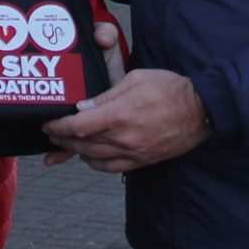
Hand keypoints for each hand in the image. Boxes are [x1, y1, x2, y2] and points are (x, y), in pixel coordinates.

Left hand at [42, 66, 206, 172]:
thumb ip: (106, 96)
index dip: (57, 127)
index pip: (78, 127)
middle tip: (51, 134)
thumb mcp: (136, 80)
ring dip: (76, 152)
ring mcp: (133, 153)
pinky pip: (110, 168)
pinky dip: (95, 163)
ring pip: (93, 159)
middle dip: (61, 140)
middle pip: (82, 145)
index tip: (47, 125)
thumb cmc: (170, 88)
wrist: (201, 110)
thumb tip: (83, 108)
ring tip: (66, 143)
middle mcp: (124, 138)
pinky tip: (89, 155)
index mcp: (120, 115)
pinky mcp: (142, 162)